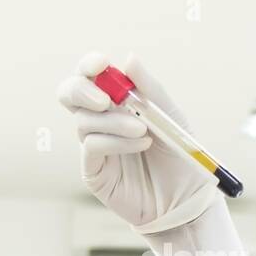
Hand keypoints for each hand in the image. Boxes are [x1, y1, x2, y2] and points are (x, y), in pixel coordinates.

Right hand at [57, 52, 218, 232]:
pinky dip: (115, 141)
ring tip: (143, 131)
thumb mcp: (169, 116)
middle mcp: (99, 120)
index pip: (90, 75)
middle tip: (106, 100)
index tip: (100, 64)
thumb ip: (149, 89)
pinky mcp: (93, 171)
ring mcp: (93, 145)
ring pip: (84, 121)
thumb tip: (128, 58)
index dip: (89, 65)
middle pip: (69, 93)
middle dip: (82, 90)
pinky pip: (92, 146)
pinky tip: (140, 145)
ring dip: (114, 122)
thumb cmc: (178, 154)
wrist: (186, 197)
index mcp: (116, 101)